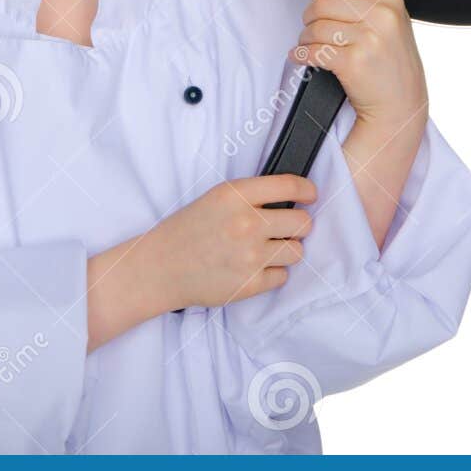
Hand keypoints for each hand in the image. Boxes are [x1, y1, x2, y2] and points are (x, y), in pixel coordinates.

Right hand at [148, 174, 316, 309]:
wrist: (160, 268)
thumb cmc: (187, 230)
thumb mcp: (216, 198)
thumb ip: (251, 196)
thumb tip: (293, 198)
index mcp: (236, 195)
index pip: (290, 185)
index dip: (307, 190)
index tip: (310, 195)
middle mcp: (246, 223)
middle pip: (303, 223)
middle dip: (297, 225)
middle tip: (284, 229)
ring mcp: (250, 256)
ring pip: (297, 252)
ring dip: (285, 251)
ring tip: (264, 250)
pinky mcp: (250, 284)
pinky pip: (282, 277)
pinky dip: (271, 273)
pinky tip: (252, 268)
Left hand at [289, 0, 427, 135]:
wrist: (401, 106)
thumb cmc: (392, 65)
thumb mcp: (391, 22)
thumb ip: (364, 2)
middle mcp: (382, 15)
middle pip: (322, 2)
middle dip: (309, 18)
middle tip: (312, 31)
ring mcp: (369, 39)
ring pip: (315, 27)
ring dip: (305, 39)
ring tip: (311, 47)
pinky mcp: (354, 62)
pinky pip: (312, 51)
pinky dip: (300, 55)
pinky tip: (302, 58)